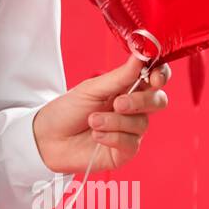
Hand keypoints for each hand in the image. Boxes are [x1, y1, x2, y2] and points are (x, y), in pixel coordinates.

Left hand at [32, 53, 170, 174]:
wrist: (47, 138)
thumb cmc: (67, 111)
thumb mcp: (91, 89)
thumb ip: (119, 76)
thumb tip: (140, 56)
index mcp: (127, 88)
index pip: (156, 78)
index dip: (161, 75)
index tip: (154, 77)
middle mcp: (133, 109)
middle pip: (158, 101)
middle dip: (140, 101)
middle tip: (117, 103)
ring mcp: (130, 131)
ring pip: (142, 124)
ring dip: (115, 121)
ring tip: (92, 121)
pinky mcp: (124, 151)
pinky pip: (131, 143)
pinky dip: (112, 137)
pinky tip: (96, 136)